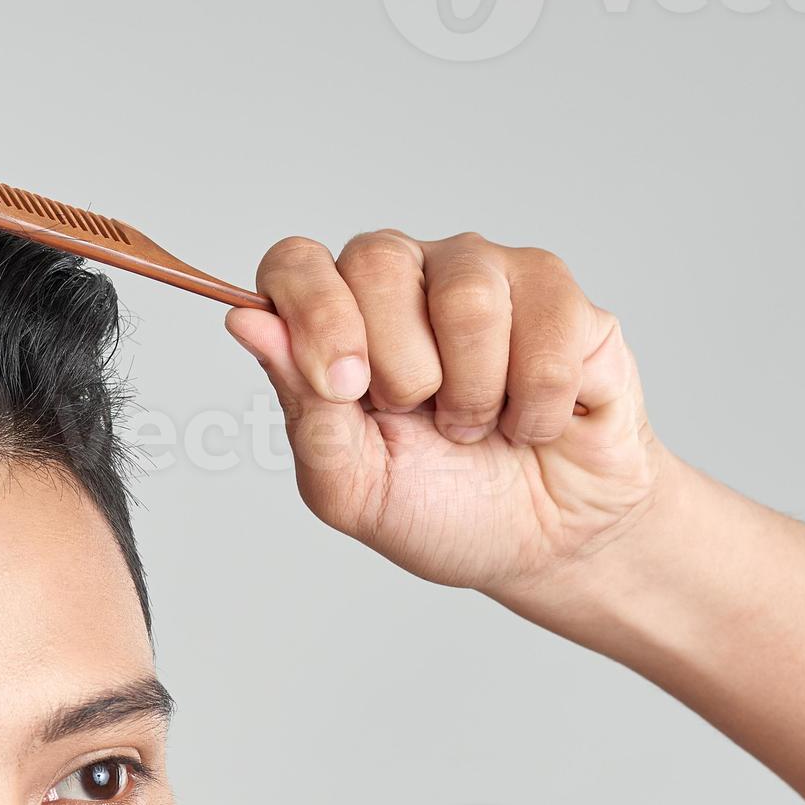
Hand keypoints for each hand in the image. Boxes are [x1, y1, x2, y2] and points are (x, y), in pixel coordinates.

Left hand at [226, 231, 662, 621]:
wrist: (545, 545)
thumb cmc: (444, 508)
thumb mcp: (354, 486)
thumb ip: (304, 407)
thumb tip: (246, 321)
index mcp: (340, 317)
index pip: (296, 262)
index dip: (313, 312)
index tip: (343, 387)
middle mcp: (407, 278)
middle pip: (377, 260)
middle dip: (400, 369)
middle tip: (422, 418)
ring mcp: (487, 274)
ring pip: (466, 296)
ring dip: (473, 394)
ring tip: (479, 426)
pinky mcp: (558, 294)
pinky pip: (544, 332)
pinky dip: (536, 407)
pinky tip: (535, 422)